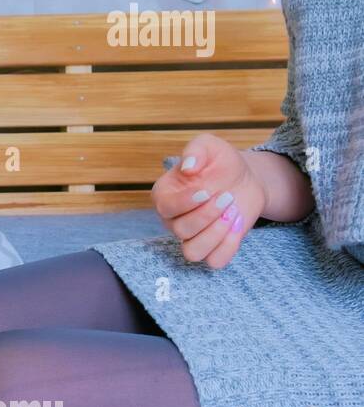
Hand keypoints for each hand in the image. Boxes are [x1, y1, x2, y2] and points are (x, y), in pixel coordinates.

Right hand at [151, 133, 267, 268]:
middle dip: (209, 214)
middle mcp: (172, 220)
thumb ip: (196, 150)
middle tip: (228, 197)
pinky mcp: (212, 249)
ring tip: (232, 213)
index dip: (187, 202)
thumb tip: (188, 166)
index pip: (166, 208)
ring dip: (218, 233)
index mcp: (164, 195)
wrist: (243, 178)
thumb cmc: (220, 162)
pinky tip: (237, 225)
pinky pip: (215, 261)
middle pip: (182, 231)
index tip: (208, 190)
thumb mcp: (209, 146)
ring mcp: (190, 237)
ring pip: (193, 252)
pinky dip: (229, 246)